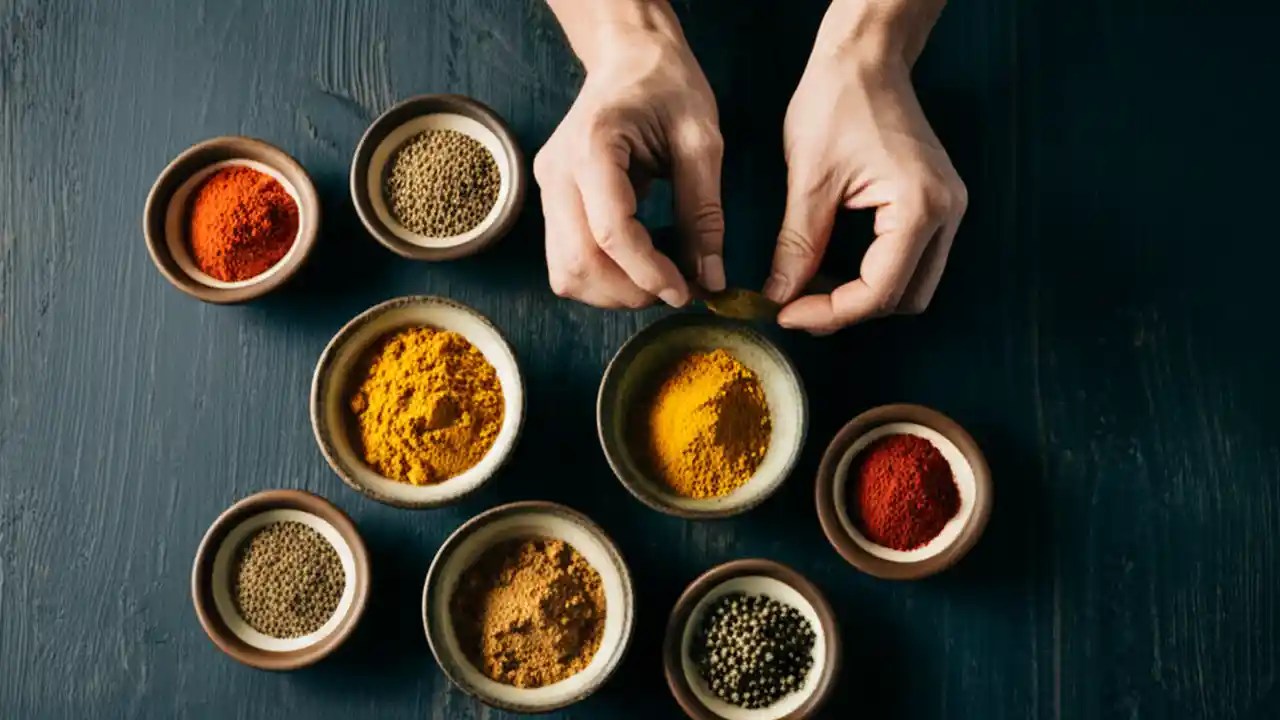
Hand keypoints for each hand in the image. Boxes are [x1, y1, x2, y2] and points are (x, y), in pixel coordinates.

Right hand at [536, 0, 724, 307]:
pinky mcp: (552, 201)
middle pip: (578, 263)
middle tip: (676, 289)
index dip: (648, 273)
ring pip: (566, 272)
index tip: (687, 291)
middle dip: (630, 291)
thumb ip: (704, 213)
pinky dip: (603, 277)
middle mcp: (557, 172)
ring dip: (613, 291)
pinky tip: (637, 264)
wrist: (630, 56)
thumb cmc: (668, 86)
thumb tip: (709, 279)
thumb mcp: (702, 142)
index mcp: (593, 147)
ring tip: (658, 279)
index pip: (611, 232)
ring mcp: (547, 188)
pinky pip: (567, 260)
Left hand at [764, 0, 965, 332]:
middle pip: (903, 298)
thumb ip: (798, 245)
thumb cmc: (837, 102)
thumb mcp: (809, 180)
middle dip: (848, 310)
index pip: (879, 291)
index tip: (786, 313)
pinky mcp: (937, 204)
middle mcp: (946, 213)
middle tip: (796, 306)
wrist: (865, 58)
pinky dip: (875, 274)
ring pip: (911, 285)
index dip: (830, 313)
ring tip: (811, 290)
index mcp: (919, 208)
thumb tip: (779, 296)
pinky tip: (834, 267)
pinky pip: (912, 260)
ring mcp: (947, 209)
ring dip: (863, 296)